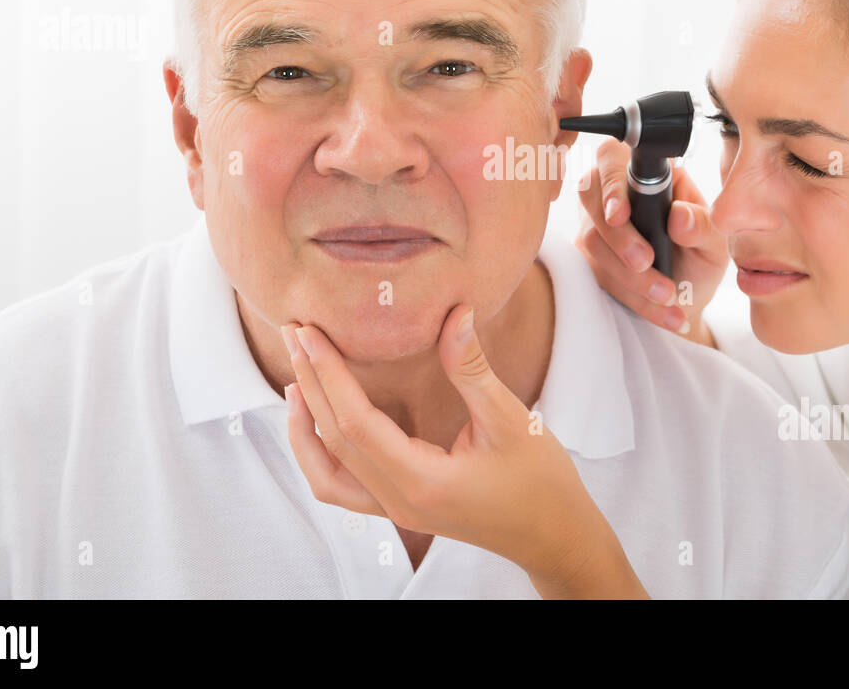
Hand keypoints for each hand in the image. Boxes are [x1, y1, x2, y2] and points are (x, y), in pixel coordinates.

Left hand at [280, 304, 647, 597]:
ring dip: (304, 427)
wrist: (555, 535)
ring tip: (295, 380)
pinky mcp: (403, 508)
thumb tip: (455, 314)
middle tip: (294, 334)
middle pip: (333, 441)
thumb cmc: (541, 482)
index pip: (355, 422)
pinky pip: (344, 487)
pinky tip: (323, 422)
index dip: (328, 373)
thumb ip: (473, 369)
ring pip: (326, 474)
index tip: (310, 332)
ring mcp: (398, 511)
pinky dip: (323, 453)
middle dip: (308, 383)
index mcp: (420, 481)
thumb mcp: (512, 420)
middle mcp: (399, 501)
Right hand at [576, 138, 728, 344]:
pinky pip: (599, 274)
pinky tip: (666, 313)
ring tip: (668, 294)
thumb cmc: (702, 259)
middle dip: (617, 235)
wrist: (688, 301)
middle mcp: (616, 194)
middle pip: (590, 195)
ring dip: (631, 275)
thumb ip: (702, 227)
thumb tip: (678, 216)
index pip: (612, 157)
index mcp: (649, 176)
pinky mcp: (591, 258)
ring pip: (593, 240)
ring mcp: (598, 226)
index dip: (609, 181)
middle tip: (645, 261)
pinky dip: (634, 298)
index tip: (620, 215)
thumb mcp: (715, 244)